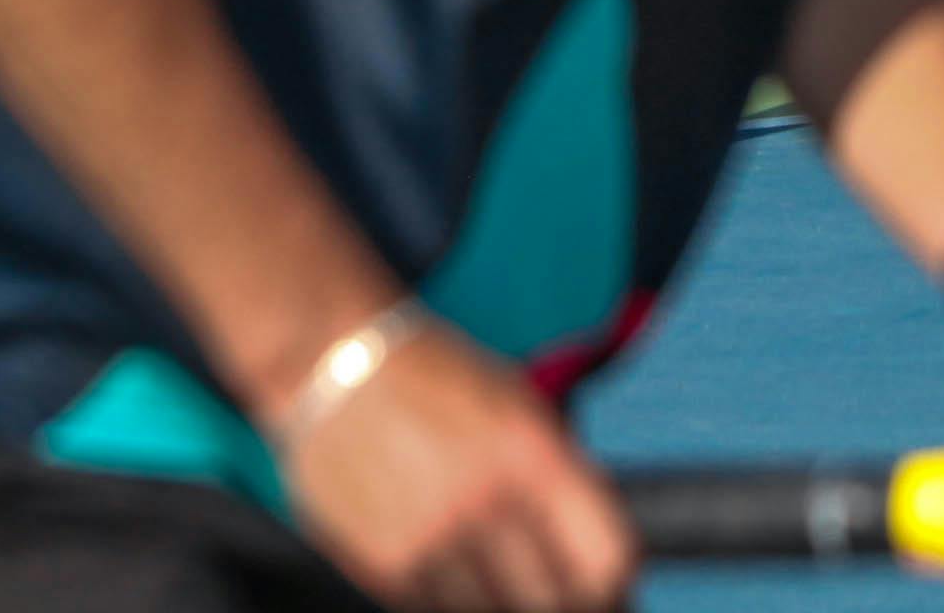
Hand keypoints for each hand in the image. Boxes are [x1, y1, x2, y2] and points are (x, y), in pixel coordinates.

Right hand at [273, 315, 637, 612]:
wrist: (329, 357)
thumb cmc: (431, 375)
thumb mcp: (517, 401)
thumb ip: (558, 476)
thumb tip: (597, 558)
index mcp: (532, 452)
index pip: (605, 558)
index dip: (614, 583)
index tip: (608, 590)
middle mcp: (485, 500)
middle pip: (556, 601)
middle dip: (561, 600)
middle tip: (550, 590)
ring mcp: (433, 537)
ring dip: (500, 601)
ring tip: (487, 568)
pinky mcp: (384, 562)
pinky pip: (437, 611)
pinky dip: (449, 600)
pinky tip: (441, 562)